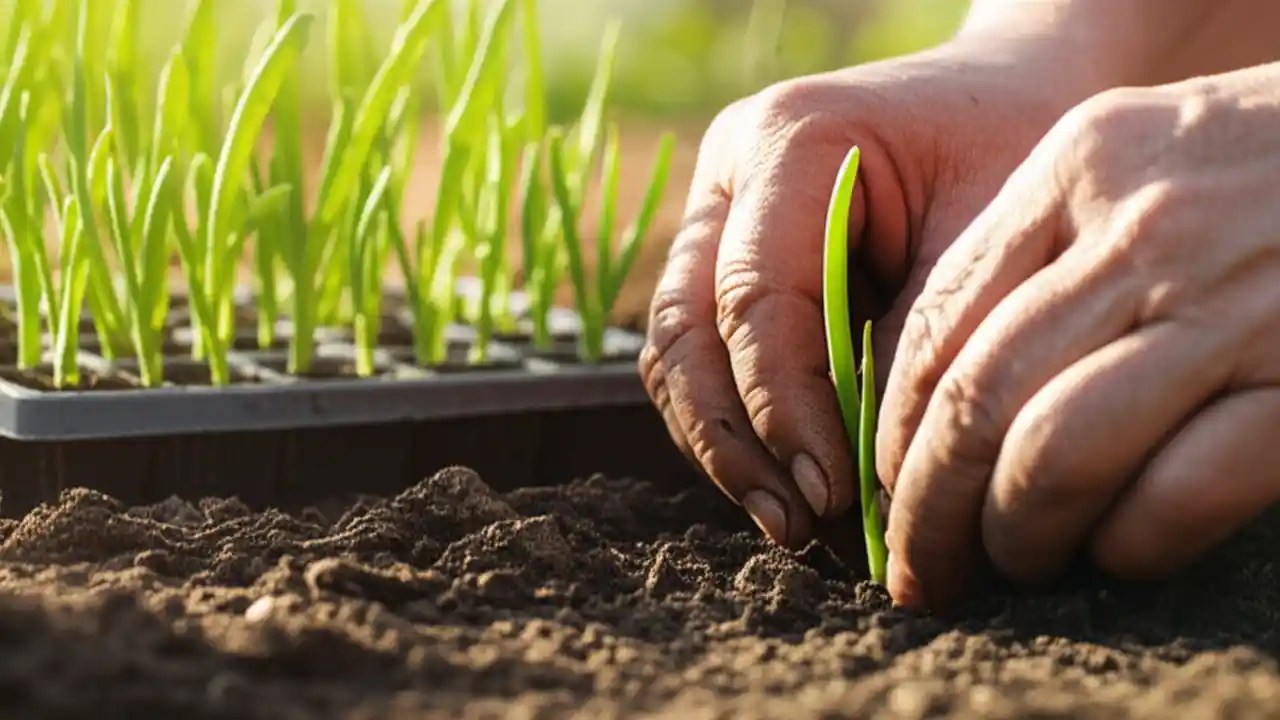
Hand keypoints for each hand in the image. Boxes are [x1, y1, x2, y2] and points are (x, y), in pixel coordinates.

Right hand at [639, 38, 1090, 548]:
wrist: (1013, 96)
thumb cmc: (1015, 146)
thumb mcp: (991, 231)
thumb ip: (921, 340)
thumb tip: (871, 475)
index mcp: (788, 140)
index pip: (755, 298)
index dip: (785, 409)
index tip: (834, 495)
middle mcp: (728, 178)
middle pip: (685, 331)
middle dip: (734, 442)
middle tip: (797, 527)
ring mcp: (715, 222)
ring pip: (679, 357)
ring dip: (727, 448)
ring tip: (794, 525)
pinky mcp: (724, 267)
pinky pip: (706, 362)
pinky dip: (741, 429)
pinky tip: (792, 486)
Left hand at [880, 64, 1279, 609]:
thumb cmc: (1271, 168)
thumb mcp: (1147, 158)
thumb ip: (1049, 248)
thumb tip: (944, 393)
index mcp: (1080, 164)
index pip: (935, 323)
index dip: (895, 432)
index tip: (885, 491)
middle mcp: (1144, 228)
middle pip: (976, 399)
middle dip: (926, 507)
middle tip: (920, 568)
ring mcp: (1235, 305)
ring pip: (1055, 455)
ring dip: (1016, 536)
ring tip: (1015, 566)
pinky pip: (1180, 493)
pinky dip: (1133, 544)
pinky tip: (1122, 553)